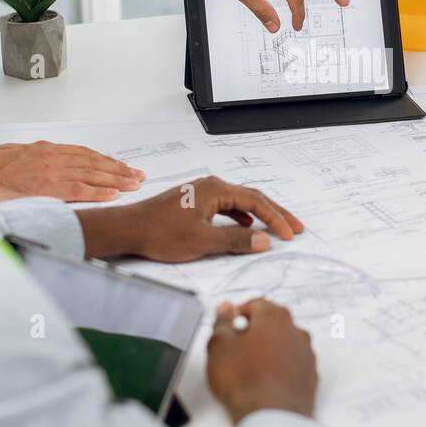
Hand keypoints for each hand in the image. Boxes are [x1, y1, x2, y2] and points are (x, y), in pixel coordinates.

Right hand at [0, 142, 144, 203]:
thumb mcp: (16, 156)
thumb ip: (34, 161)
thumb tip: (43, 168)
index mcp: (46, 150)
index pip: (83, 154)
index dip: (104, 161)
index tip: (119, 166)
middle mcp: (53, 157)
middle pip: (93, 162)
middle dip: (117, 169)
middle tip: (136, 175)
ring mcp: (51, 171)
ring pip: (92, 174)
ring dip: (116, 179)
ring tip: (133, 184)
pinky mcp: (47, 186)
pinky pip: (78, 189)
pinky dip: (98, 192)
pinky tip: (114, 195)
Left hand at [80, 176, 302, 262]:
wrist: (129, 229)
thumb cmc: (160, 232)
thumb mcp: (203, 241)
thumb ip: (236, 241)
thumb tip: (264, 240)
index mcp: (215, 190)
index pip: (256, 202)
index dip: (276, 218)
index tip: (289, 234)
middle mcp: (211, 185)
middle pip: (252, 197)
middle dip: (275, 213)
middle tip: (295, 227)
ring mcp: (202, 192)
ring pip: (240, 201)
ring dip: (260, 214)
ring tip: (276, 227)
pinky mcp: (195, 201)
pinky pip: (227, 205)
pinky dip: (242, 216)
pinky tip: (245, 226)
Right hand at [206, 299, 317, 423]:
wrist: (272, 418)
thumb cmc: (245, 381)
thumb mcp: (219, 347)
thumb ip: (222, 322)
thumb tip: (225, 308)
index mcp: (275, 318)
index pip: (256, 304)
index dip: (238, 314)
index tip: (228, 326)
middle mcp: (296, 332)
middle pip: (273, 323)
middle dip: (254, 331)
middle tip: (235, 347)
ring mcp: (307, 355)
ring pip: (285, 344)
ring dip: (269, 350)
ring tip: (249, 368)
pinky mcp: (311, 377)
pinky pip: (293, 365)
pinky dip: (281, 368)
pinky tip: (265, 383)